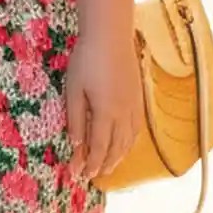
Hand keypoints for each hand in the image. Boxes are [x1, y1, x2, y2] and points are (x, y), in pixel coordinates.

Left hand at [65, 32, 144, 179]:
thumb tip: (75, 143)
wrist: (111, 36)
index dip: (90, 163)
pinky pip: (137, 128)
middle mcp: (124, 114)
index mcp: (105, 113)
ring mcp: (134, 106)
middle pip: (116, 148)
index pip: (98, 147)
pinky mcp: (139, 98)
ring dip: (119, 156)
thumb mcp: (73, 90)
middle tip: (93, 175)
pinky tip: (125, 144)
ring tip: (109, 166)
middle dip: (104, 164)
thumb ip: (74, 118)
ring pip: (129, 140)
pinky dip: (130, 142)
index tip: (80, 175)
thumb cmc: (86, 60)